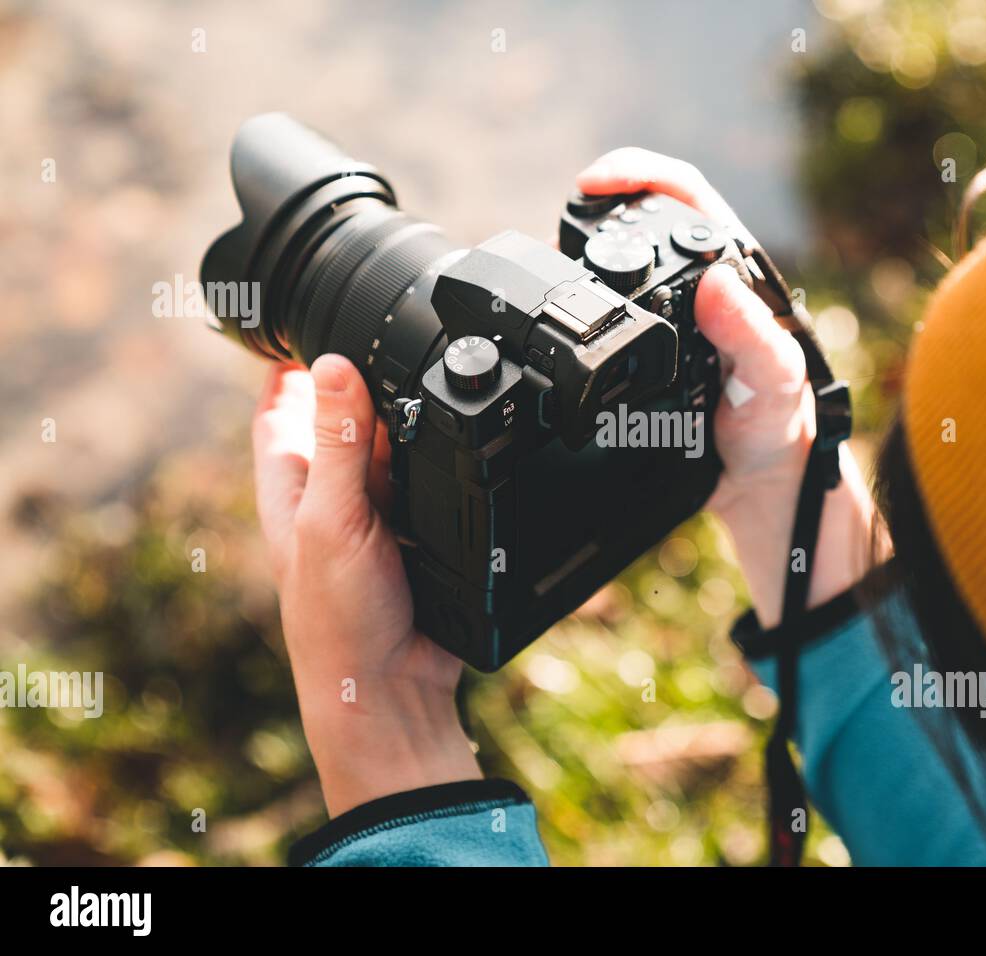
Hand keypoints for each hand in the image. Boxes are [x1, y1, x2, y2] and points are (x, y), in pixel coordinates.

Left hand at [251, 355, 479, 816]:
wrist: (394, 688)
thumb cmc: (338, 616)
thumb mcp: (331, 519)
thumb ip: (338, 445)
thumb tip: (335, 364)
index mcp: (292, 487)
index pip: (281, 408)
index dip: (289, 365)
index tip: (304, 319)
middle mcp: (334, 495)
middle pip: (345, 420)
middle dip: (364, 382)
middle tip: (388, 330)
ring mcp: (380, 516)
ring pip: (395, 450)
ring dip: (411, 420)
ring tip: (433, 371)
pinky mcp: (423, 536)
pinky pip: (435, 484)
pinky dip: (447, 460)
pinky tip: (467, 439)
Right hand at [577, 149, 881, 626]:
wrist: (759, 486)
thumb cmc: (778, 426)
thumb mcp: (774, 381)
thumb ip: (751, 334)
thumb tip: (716, 283)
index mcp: (735, 276)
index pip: (686, 198)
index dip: (640, 176)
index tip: (595, 183)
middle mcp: (699, 288)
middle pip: (642, 221)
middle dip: (597, 210)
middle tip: (562, 226)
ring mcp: (668, 320)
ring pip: (618, 266)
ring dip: (580, 255)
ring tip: (551, 263)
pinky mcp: (644, 353)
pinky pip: (605, 316)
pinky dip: (578, 307)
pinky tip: (559, 313)